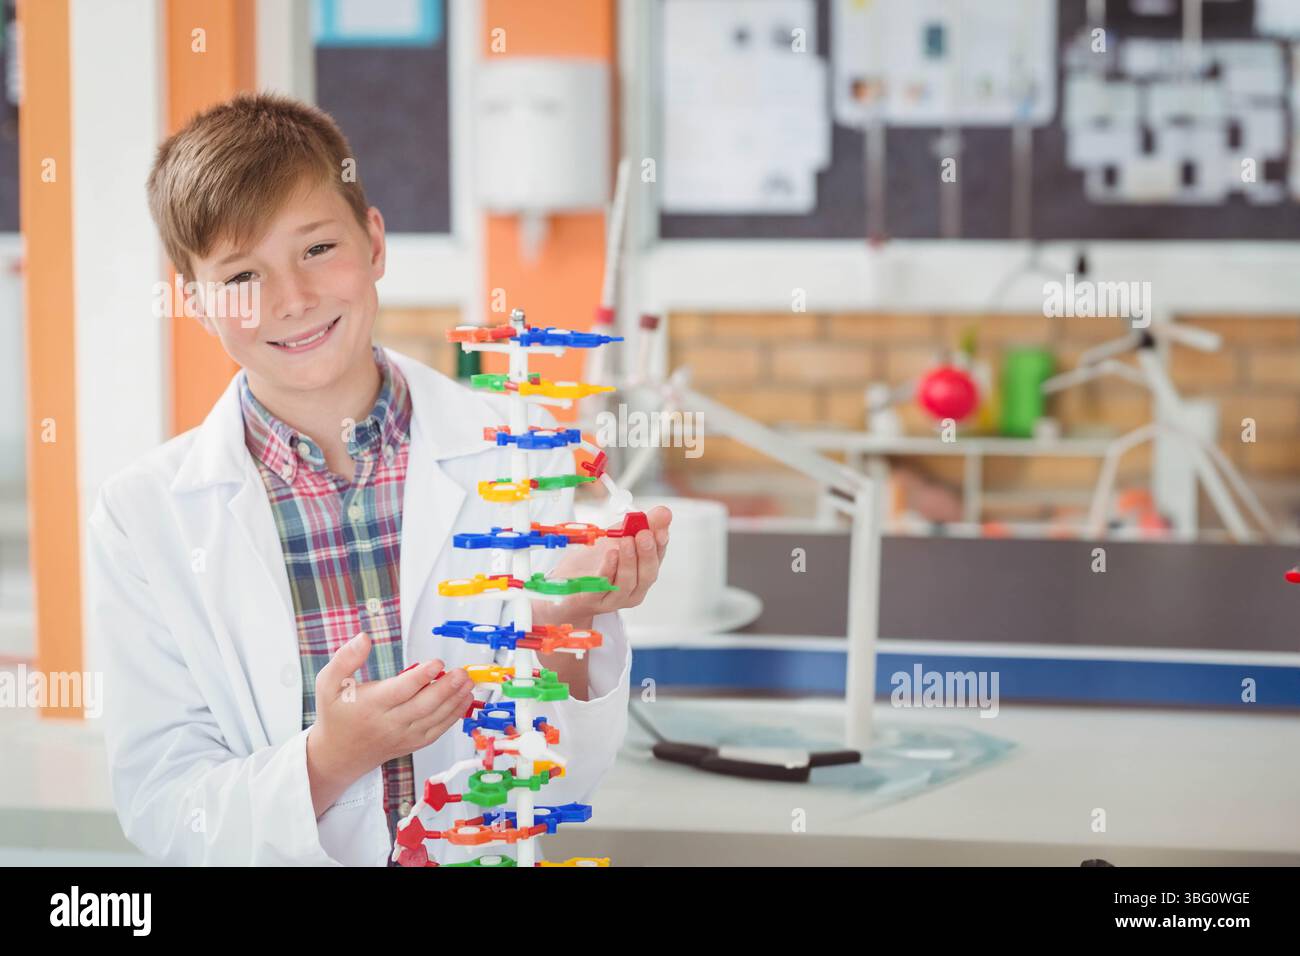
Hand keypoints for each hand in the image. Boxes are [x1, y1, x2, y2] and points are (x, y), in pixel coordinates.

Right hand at [305, 632, 474, 815]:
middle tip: (462, 672)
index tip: (437, 662)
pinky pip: (436, 732)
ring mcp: (402, 736)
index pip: (400, 691)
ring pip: (433, 719)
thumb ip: (344, 659)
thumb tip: (364, 638)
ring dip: (454, 701)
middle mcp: (389, 723)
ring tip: (468, 682)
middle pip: (423, 706)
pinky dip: (453, 717)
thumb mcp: (328, 684)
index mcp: (370, 705)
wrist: (337, 755)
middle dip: (446, 688)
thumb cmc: (335, 715)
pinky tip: (464, 701)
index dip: (421, 676)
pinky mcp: (411, 743)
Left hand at [538, 505, 671, 627]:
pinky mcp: (593, 599)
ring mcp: (615, 598)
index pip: (658, 558)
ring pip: (628, 583)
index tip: (661, 529)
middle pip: (647, 574)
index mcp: (643, 572)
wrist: (567, 584)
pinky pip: (604, 585)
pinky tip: (611, 553)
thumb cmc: (597, 561)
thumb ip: (640, 524)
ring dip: (629, 560)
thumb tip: (664, 512)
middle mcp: (634, 589)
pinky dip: (609, 569)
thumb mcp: (619, 537)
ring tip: (627, 540)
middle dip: (647, 553)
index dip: (661, 543)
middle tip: (644, 534)